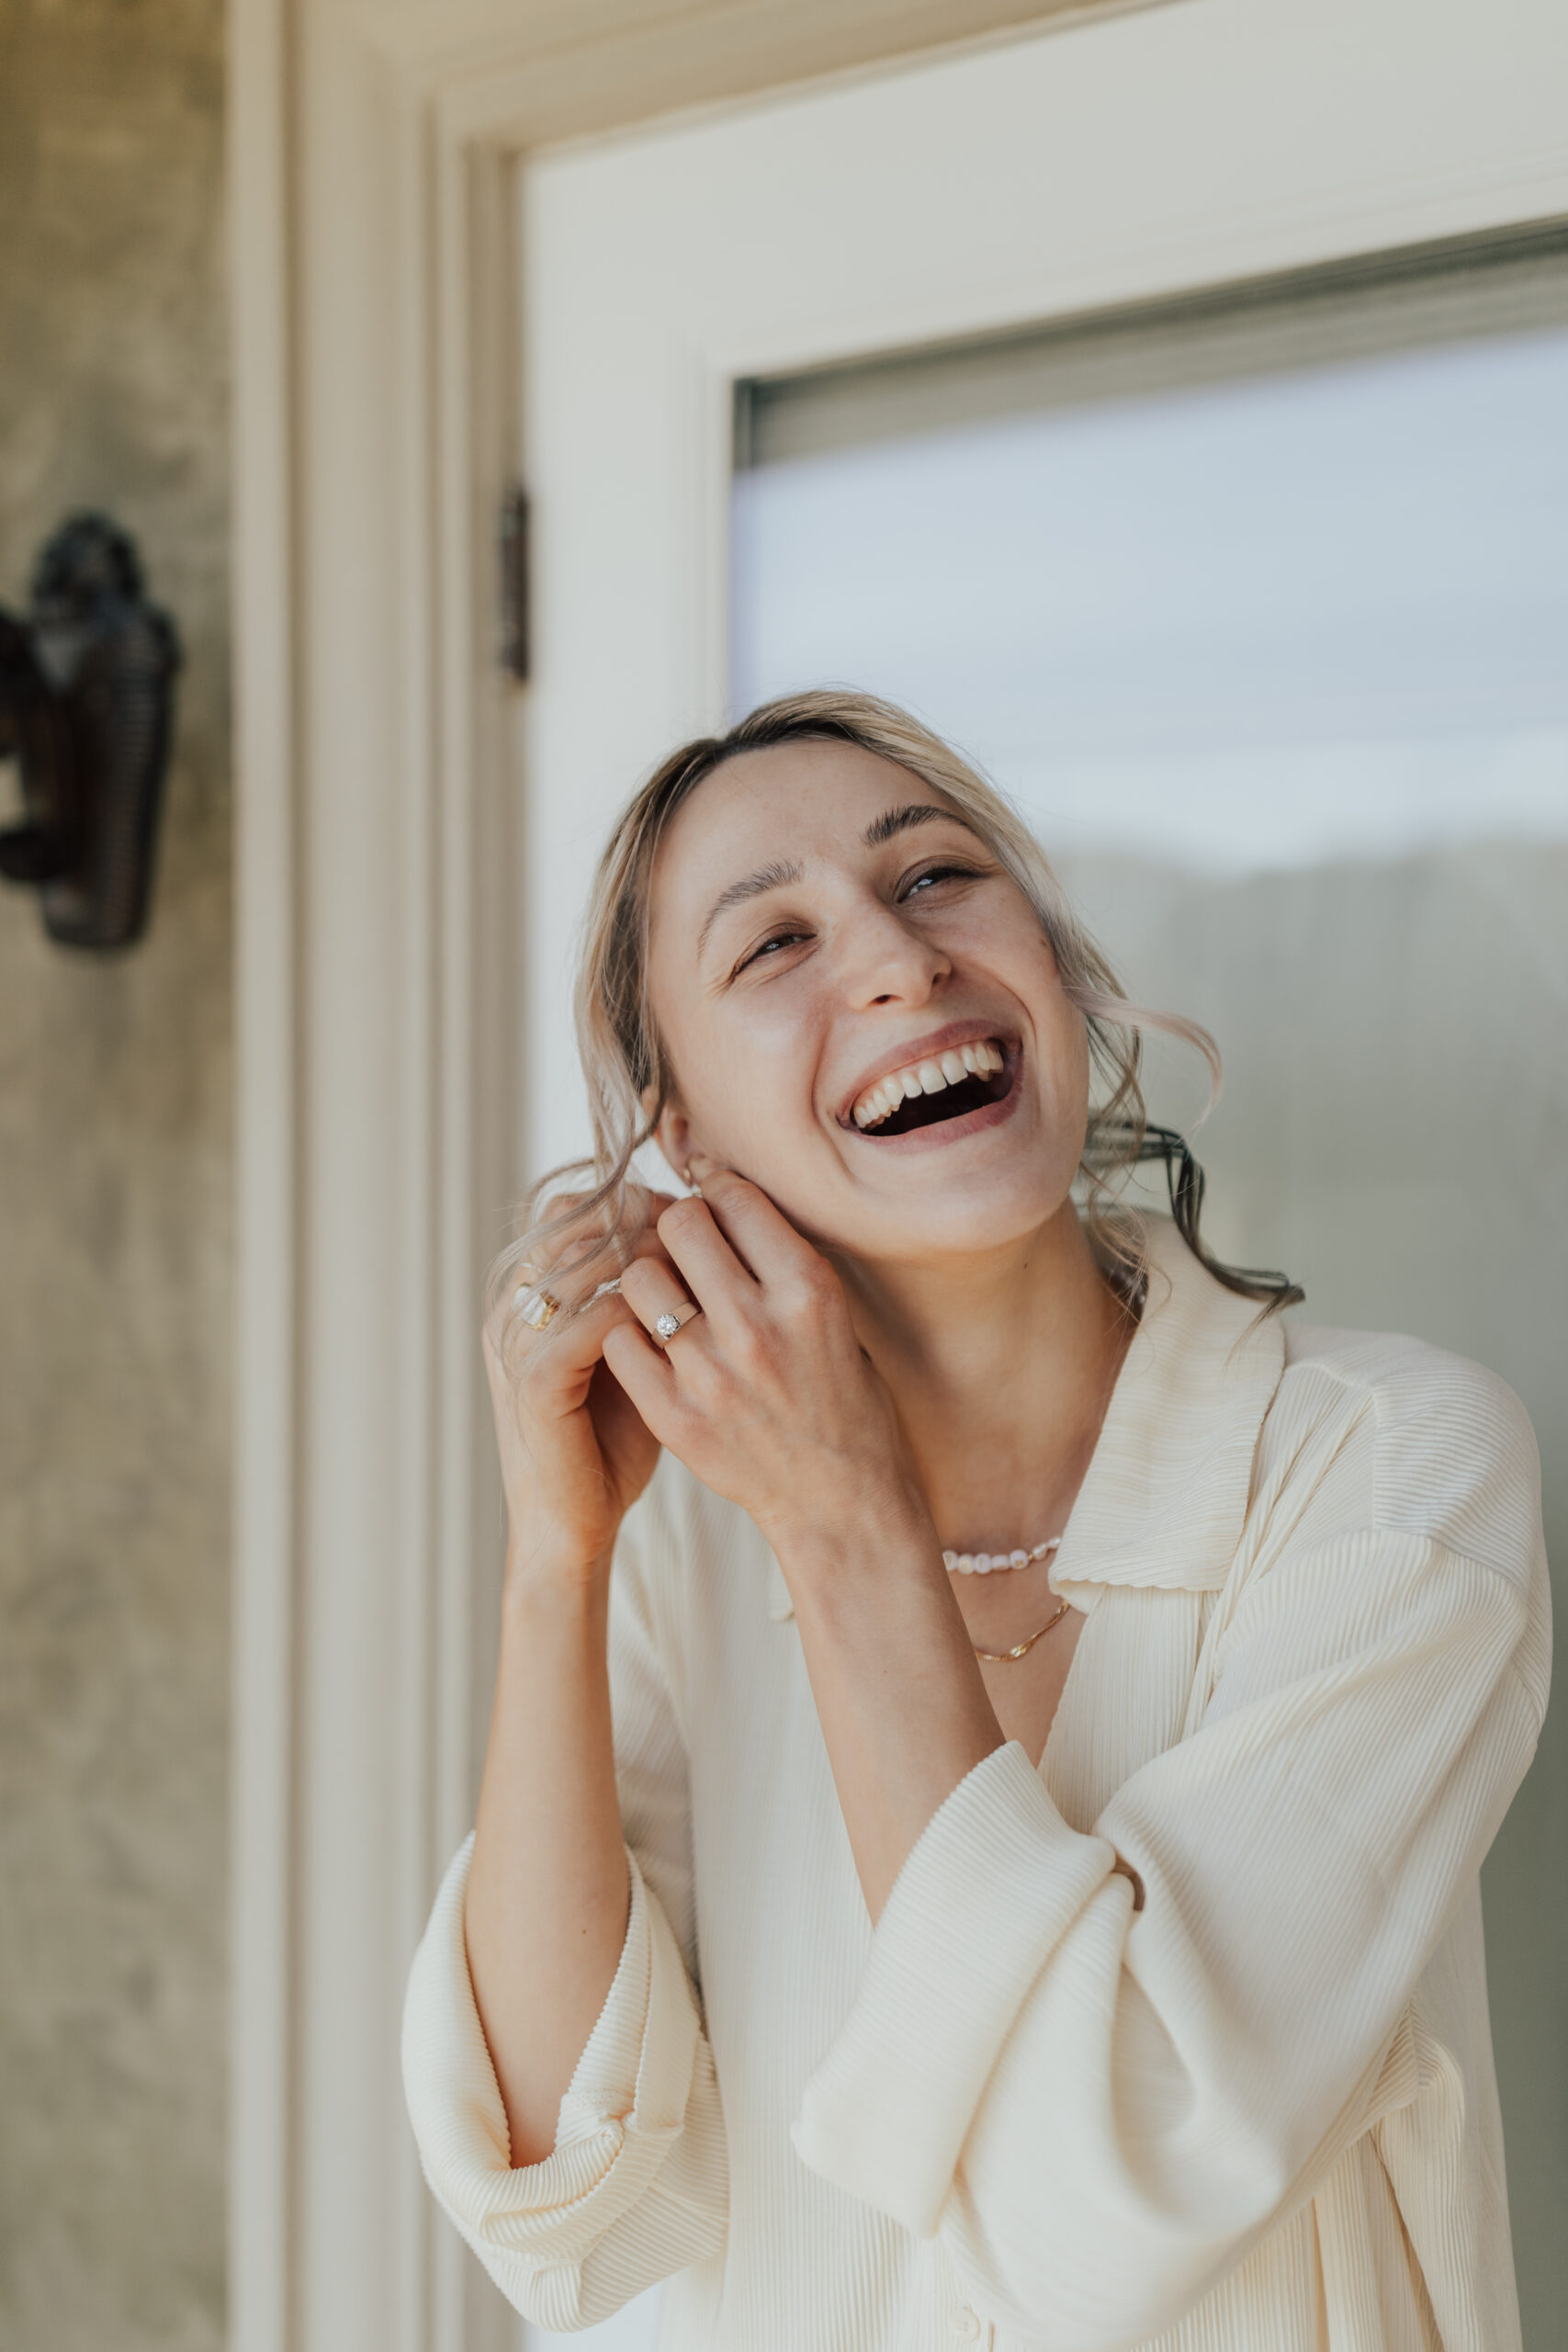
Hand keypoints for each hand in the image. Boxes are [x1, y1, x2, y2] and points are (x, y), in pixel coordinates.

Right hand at [483, 1193, 680, 1588]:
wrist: (570, 1526)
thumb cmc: (607, 1442)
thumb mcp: (626, 1355)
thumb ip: (642, 1301)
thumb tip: (697, 1242)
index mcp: (525, 1299)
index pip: (567, 1212)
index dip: (627, 1200)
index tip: (684, 1210)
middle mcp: (511, 1312)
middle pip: (567, 1223)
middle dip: (635, 1215)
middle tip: (692, 1225)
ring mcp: (517, 1346)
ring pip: (577, 1264)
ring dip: (639, 1256)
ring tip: (692, 1265)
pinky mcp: (535, 1385)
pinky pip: (587, 1322)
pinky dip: (634, 1310)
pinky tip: (677, 1317)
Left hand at [602, 1163, 924, 1562]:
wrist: (841, 1501)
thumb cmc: (842, 1400)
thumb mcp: (835, 1316)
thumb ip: (777, 1260)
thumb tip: (717, 1195)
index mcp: (807, 1291)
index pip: (735, 1198)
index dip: (719, 1191)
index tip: (715, 1202)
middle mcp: (756, 1326)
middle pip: (680, 1225)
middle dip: (679, 1227)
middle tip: (686, 1250)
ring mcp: (710, 1374)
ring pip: (639, 1278)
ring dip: (650, 1279)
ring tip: (669, 1300)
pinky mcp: (674, 1416)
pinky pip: (620, 1343)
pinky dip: (631, 1336)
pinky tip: (655, 1347)